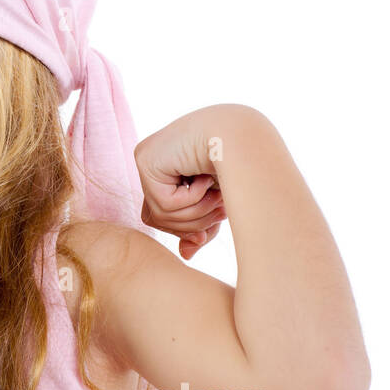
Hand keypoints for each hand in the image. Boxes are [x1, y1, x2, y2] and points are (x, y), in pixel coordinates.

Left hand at [134, 107, 232, 260]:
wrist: (244, 135)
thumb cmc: (237, 166)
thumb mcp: (216, 204)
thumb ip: (200, 226)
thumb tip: (185, 254)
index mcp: (165, 170)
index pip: (160, 216)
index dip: (183, 230)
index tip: (206, 234)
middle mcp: (151, 163)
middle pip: (156, 219)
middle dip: (190, 225)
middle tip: (218, 212)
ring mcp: (145, 160)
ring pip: (159, 215)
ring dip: (195, 212)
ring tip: (215, 193)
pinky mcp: (145, 159)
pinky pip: (163, 202)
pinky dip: (190, 199)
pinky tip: (203, 178)